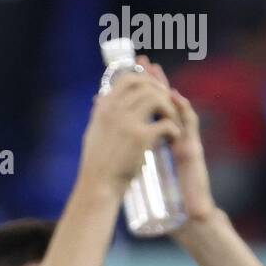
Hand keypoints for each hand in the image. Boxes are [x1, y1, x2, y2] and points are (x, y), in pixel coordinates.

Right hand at [80, 67, 181, 195]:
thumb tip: (99, 99)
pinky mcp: (141, 138)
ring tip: (171, 122)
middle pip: (145, 86)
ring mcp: (128, 123)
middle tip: (167, 107)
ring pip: (157, 99)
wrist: (98, 186)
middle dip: (161, 93)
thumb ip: (100, 114)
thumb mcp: (93, 133)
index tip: (154, 91)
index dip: (145, 80)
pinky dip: (173, 129)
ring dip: (168, 109)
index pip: (128, 79)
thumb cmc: (96, 164)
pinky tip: (173, 138)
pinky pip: (165, 124)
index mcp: (105, 108)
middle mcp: (115, 111)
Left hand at [136, 57, 215, 223]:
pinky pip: (189, 127)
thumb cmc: (162, 201)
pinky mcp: (193, 151)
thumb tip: (109, 145)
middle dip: (155, 82)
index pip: (151, 110)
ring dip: (168, 90)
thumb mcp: (140, 173)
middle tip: (145, 63)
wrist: (181, 219)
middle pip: (164, 104)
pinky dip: (182, 112)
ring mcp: (184, 142)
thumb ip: (130, 157)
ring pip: (178, 109)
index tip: (130, 74)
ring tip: (158, 74)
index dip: (142, 91)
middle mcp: (173, 137)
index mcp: (159, 140)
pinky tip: (175, 101)